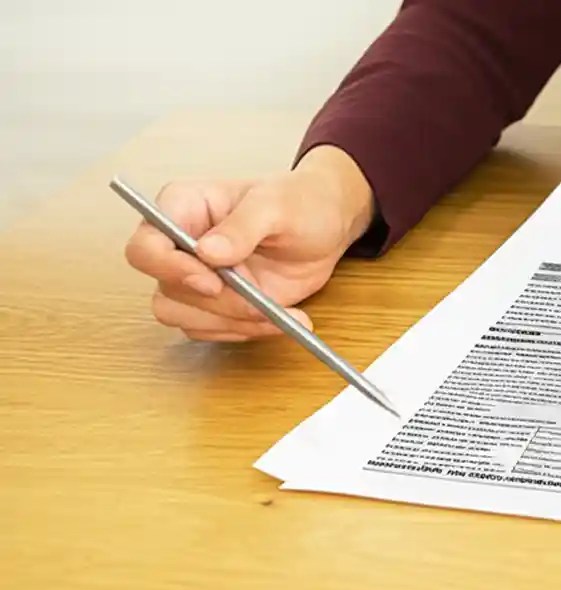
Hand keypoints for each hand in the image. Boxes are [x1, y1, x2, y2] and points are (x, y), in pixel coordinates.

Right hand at [124, 146, 374, 341]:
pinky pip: (212, 330)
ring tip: (279, 312)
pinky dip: (246, 330)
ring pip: (183, 317)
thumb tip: (207, 251)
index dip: (169, 270)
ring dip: (232, 321)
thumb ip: (243, 225)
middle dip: (216, 303)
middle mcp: (180, 245)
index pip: (145, 247)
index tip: (211, 281)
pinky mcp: (217, 303)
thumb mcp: (277, 205)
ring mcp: (197, 277)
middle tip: (259, 300)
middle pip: (166, 289)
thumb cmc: (301, 201)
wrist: (328, 228)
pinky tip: (282, 318)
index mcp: (182, 208)